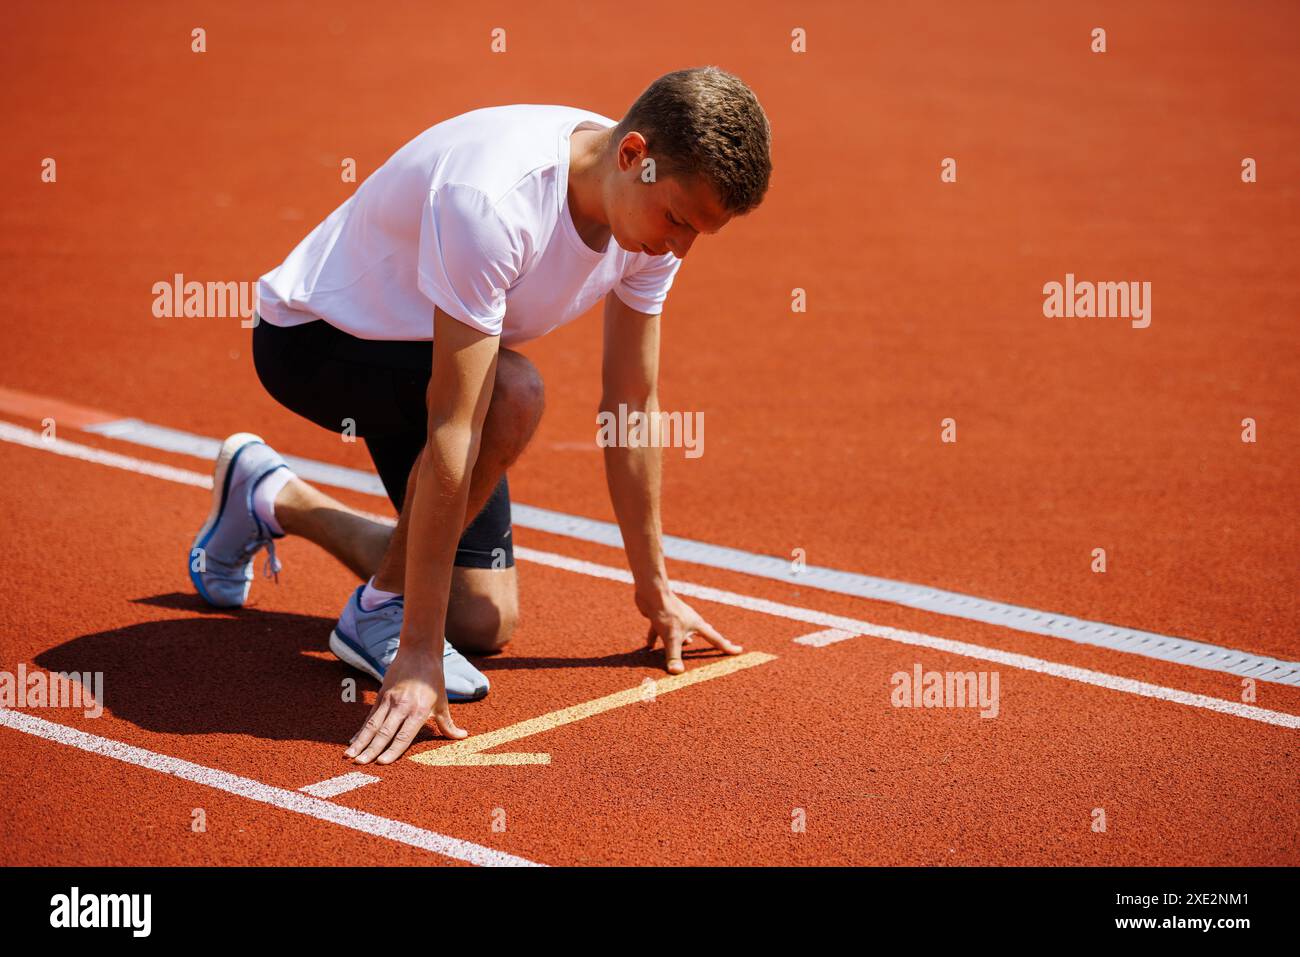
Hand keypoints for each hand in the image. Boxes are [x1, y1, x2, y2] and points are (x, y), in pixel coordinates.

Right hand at [344, 645, 467, 764]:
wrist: (419, 652)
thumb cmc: (434, 680)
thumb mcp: (443, 702)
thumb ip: (448, 724)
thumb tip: (462, 737)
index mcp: (419, 710)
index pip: (404, 735)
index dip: (392, 750)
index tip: (382, 763)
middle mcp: (402, 706)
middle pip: (384, 732)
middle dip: (371, 750)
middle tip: (359, 764)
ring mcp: (389, 700)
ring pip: (372, 725)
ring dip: (361, 742)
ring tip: (350, 756)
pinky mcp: (381, 695)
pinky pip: (370, 716)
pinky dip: (361, 730)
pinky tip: (353, 741)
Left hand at [636, 589, 742, 673]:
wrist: (651, 592)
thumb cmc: (665, 612)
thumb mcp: (671, 637)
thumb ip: (674, 656)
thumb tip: (677, 673)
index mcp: (696, 625)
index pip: (716, 639)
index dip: (727, 647)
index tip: (739, 651)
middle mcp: (688, 621)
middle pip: (703, 633)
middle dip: (711, 640)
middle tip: (721, 645)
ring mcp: (676, 618)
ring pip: (683, 632)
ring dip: (684, 639)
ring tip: (687, 645)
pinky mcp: (662, 617)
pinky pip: (661, 630)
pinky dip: (657, 638)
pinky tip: (649, 646)